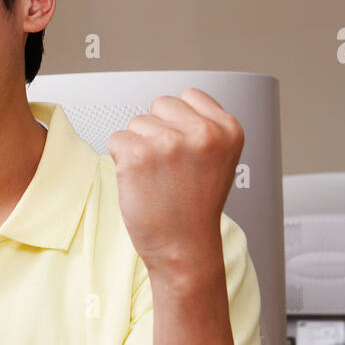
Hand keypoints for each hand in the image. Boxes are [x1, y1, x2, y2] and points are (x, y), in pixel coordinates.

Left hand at [106, 88, 243, 275]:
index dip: (179, 121)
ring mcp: (169, 142)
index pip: (189, 96)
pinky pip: (117, 139)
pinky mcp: (138, 155)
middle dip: (158, 131)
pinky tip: (141, 181)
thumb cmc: (195, 209)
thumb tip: (170, 107)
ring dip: (140, 147)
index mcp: (227, 129)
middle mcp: (202, 132)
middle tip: (169, 168)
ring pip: (137, 123)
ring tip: (157, 178)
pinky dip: (122, 160)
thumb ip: (203, 127)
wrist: (184, 248)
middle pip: (160, 105)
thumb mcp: (218, 160)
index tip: (184, 149)